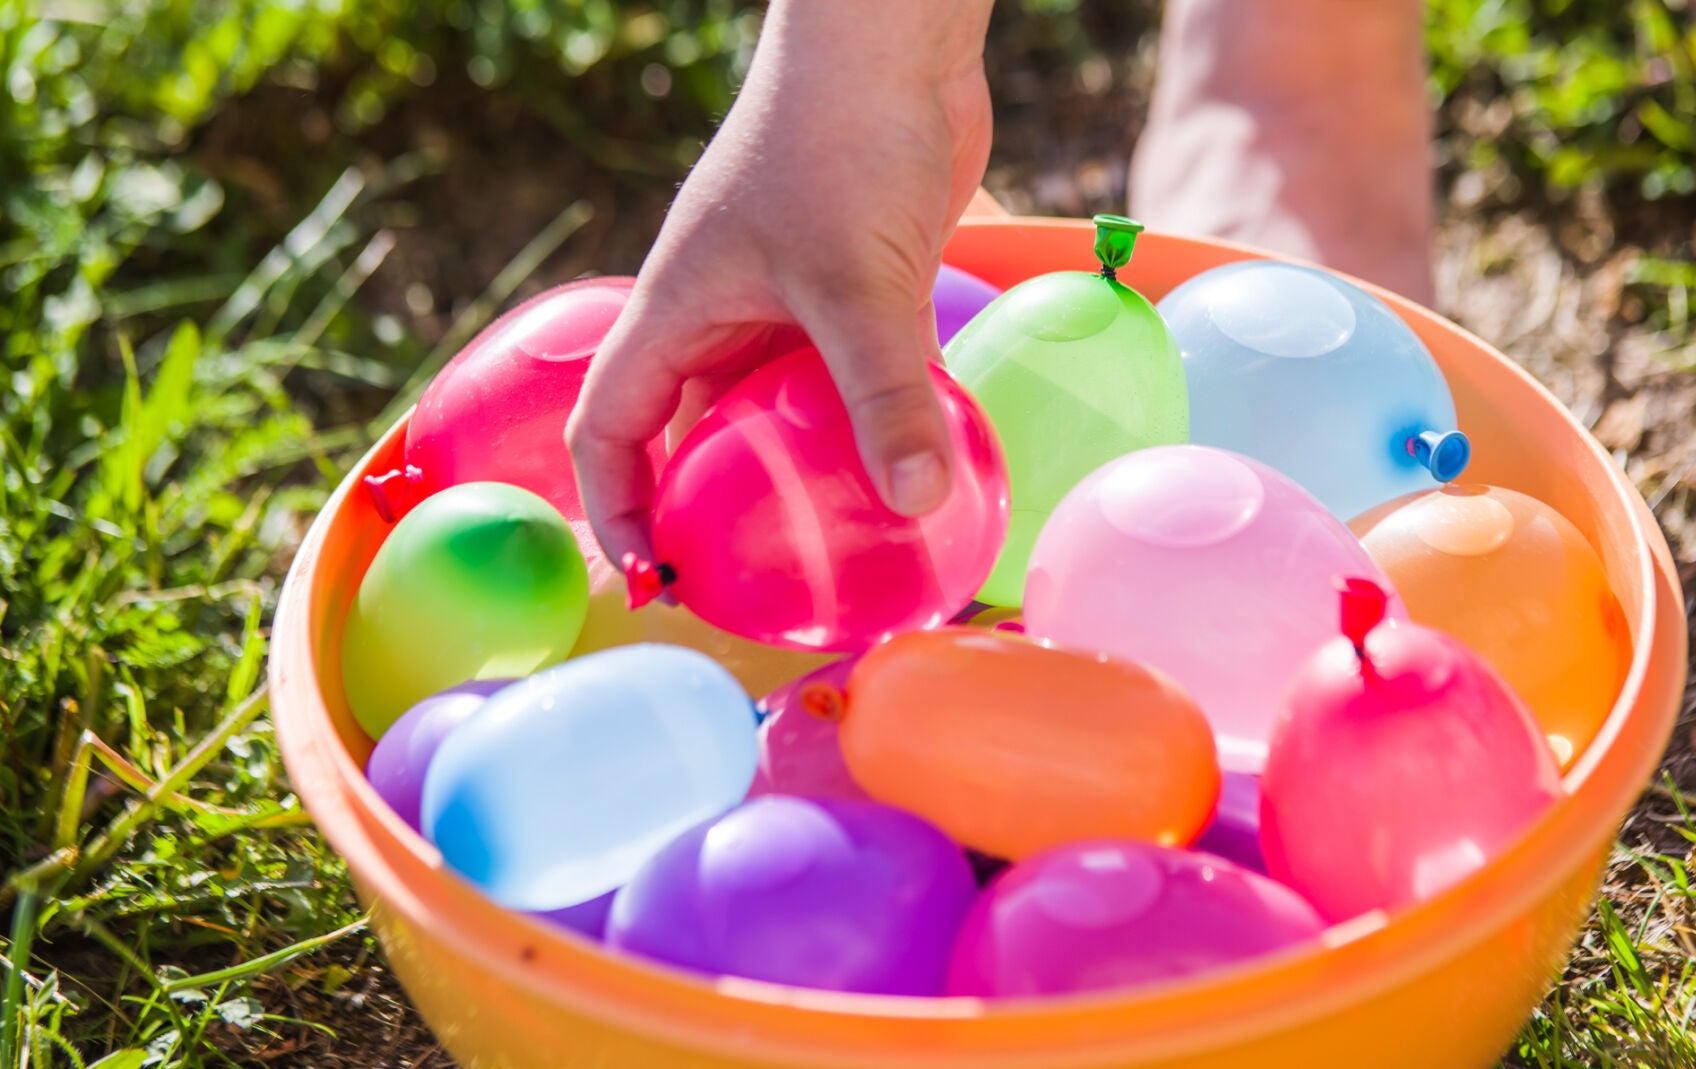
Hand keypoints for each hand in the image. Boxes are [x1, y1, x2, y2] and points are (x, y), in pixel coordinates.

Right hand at [567, 0, 994, 570]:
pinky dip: (864, 424)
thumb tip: (917, 504)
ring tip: (836, 549)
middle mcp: (720, 312)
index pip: (608, 429)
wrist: (895, 40)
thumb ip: (884, 395)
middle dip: (710, 510)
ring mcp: (785, 300)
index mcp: (676, 310)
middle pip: (689, 432)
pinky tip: (908, 472)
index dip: (614, 508)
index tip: (655, 578)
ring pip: (773, 409)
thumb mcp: (857, 284)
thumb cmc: (842, 141)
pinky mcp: (850, 287)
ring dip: (796, 472)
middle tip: (755, 585)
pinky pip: (842, 377)